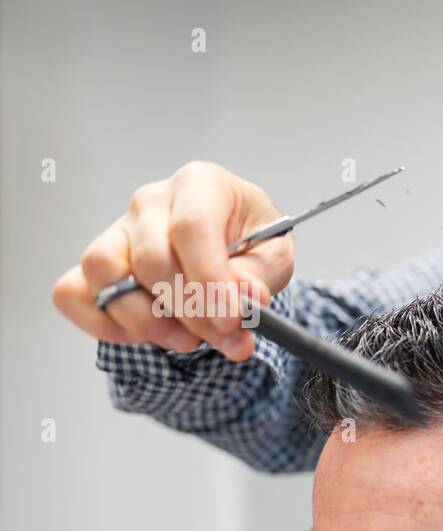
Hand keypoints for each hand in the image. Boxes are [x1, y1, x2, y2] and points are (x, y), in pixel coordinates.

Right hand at [51, 160, 293, 360]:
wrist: (233, 241)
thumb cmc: (251, 240)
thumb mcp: (274, 254)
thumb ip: (261, 276)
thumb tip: (247, 297)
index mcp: (200, 185)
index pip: (192, 227)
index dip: (210, 280)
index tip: (231, 319)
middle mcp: (151, 201)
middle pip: (151, 258)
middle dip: (190, 311)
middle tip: (221, 335)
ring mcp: (117, 230)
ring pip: (104, 271)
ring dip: (145, 319)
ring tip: (187, 339)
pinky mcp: (98, 262)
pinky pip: (74, 293)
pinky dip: (104, 324)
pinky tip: (145, 335)